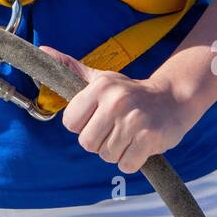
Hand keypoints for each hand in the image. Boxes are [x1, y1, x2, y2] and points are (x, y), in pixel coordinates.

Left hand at [39, 46, 195, 173]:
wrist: (173, 98)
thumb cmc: (130, 91)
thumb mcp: (101, 78)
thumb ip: (71, 68)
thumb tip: (42, 51)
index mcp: (100, 87)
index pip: (70, 123)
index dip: (83, 125)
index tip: (97, 118)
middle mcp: (116, 102)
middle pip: (87, 143)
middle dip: (99, 142)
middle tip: (115, 130)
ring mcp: (134, 120)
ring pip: (106, 156)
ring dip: (117, 152)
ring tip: (128, 135)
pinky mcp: (150, 138)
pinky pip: (126, 164)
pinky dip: (132, 160)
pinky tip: (139, 145)